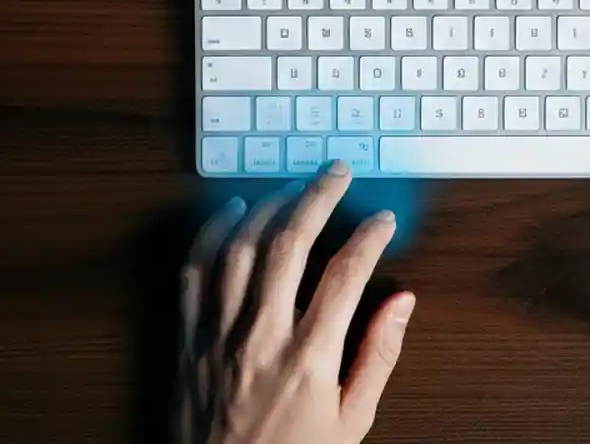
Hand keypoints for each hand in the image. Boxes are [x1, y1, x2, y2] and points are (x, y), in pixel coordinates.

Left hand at [175, 161, 414, 443]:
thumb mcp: (352, 423)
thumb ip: (378, 357)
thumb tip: (402, 302)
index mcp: (309, 359)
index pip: (346, 274)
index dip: (369, 237)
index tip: (383, 221)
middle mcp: (261, 337)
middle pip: (290, 243)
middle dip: (318, 197)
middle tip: (337, 171)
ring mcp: (218, 335)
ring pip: (241, 248)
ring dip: (268, 206)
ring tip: (292, 185)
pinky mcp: (187, 340)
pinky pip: (194, 272)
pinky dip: (211, 234)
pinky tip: (232, 213)